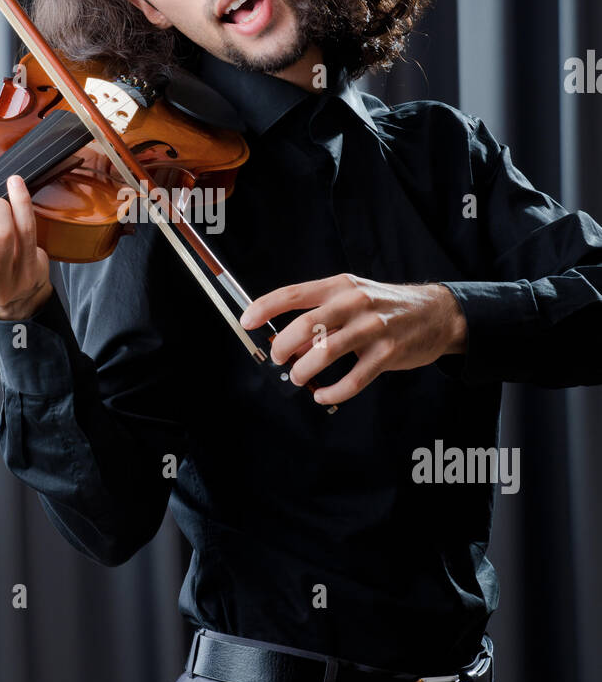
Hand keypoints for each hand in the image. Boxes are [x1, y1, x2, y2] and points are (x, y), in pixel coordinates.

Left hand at [239, 274, 467, 406]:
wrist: (436, 313)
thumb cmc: (385, 307)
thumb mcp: (352, 300)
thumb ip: (321, 318)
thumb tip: (286, 344)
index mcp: (340, 287)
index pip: (293, 294)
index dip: (265, 308)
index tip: (246, 321)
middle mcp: (354, 303)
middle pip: (306, 325)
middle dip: (283, 347)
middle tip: (279, 359)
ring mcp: (373, 328)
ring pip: (326, 352)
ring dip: (304, 370)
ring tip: (298, 378)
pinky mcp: (388, 354)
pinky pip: (353, 379)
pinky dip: (332, 392)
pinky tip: (324, 395)